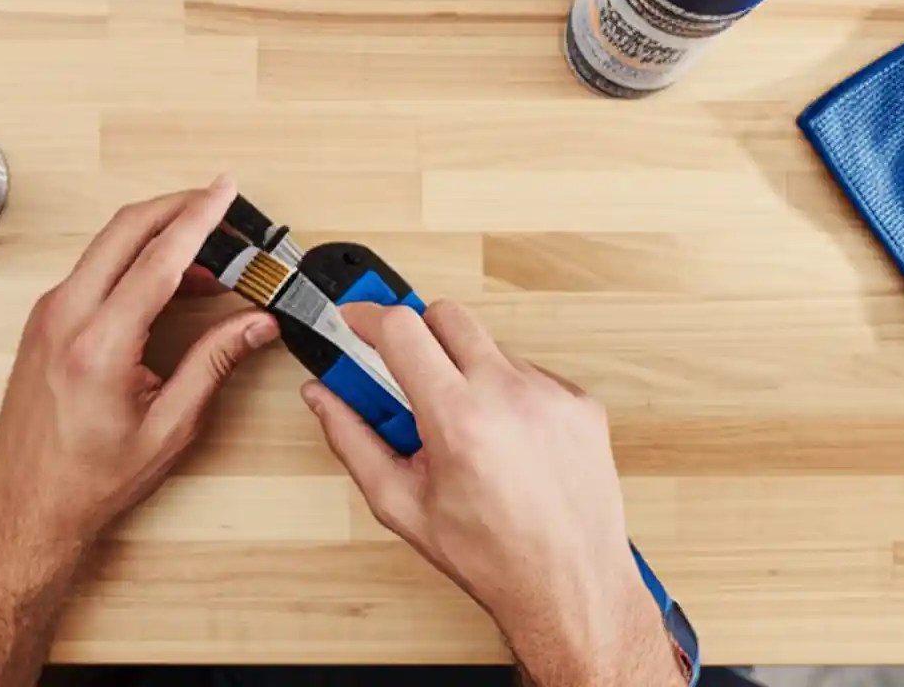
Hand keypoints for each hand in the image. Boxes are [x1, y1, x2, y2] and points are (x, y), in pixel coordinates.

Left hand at [0, 175, 278, 567]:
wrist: (28, 502)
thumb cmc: (90, 477)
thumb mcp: (169, 426)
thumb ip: (214, 364)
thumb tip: (256, 323)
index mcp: (99, 345)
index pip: (158, 259)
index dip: (199, 218)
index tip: (226, 191)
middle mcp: (65, 317)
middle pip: (126, 230)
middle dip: (178, 207)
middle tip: (222, 204)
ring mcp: (48, 314)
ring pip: (108, 245)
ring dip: (158, 236)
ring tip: (211, 257)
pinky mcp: (45, 319)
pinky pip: (95, 269)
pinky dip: (135, 260)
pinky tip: (170, 281)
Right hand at [301, 301, 679, 685]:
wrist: (571, 587)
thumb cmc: (490, 557)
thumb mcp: (401, 505)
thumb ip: (353, 441)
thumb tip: (322, 398)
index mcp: (458, 419)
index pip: (401, 329)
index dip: (367, 317)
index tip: (355, 321)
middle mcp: (509, 395)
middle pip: (446, 315)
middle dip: (416, 333)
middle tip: (404, 373)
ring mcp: (552, 395)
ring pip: (490, 346)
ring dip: (464, 368)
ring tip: (463, 426)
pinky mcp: (581, 403)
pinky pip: (530, 373)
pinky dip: (507, 392)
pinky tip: (505, 439)